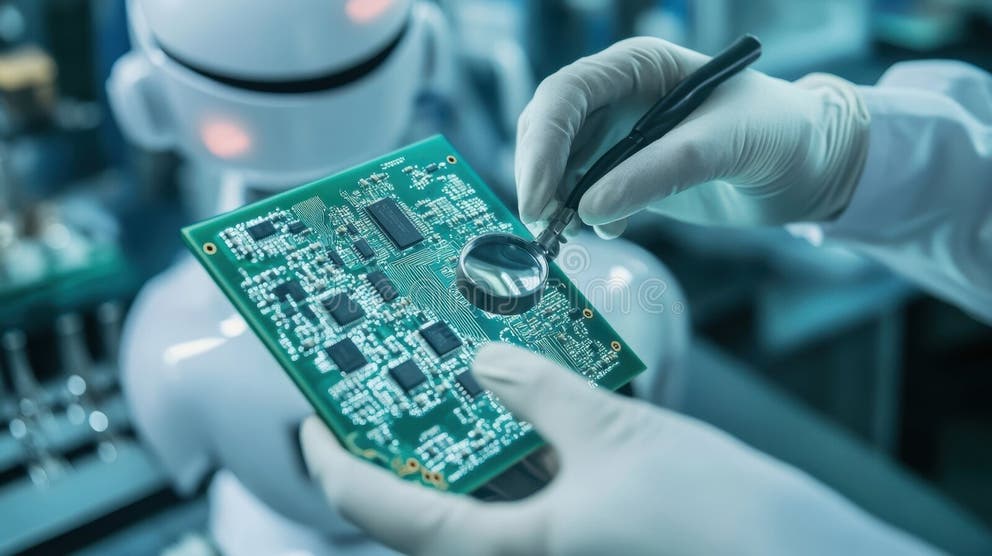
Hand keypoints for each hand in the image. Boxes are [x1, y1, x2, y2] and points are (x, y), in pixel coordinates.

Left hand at [300, 344, 929, 555]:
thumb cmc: (723, 524)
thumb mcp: (619, 436)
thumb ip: (543, 396)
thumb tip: (491, 362)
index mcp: (513, 552)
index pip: (388, 512)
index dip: (334, 465)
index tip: (308, 423)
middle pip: (423, 510)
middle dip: (394, 447)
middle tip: (378, 388)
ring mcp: (556, 554)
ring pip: (474, 506)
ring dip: (451, 447)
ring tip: (439, 385)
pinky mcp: (587, 544)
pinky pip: (523, 504)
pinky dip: (506, 459)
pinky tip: (511, 415)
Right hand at [515, 37, 870, 238]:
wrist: (811, 167)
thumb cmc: (782, 133)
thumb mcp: (728, 144)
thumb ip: (661, 171)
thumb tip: (590, 208)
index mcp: (640, 67)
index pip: (568, 93)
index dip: (544, 142)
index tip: (541, 194)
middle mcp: (620, 97)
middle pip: (550, 126)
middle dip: (538, 173)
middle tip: (542, 221)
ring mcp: (621, 137)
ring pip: (560, 162)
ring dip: (554, 198)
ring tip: (562, 233)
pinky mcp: (629, 174)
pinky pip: (583, 192)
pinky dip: (580, 215)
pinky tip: (608, 230)